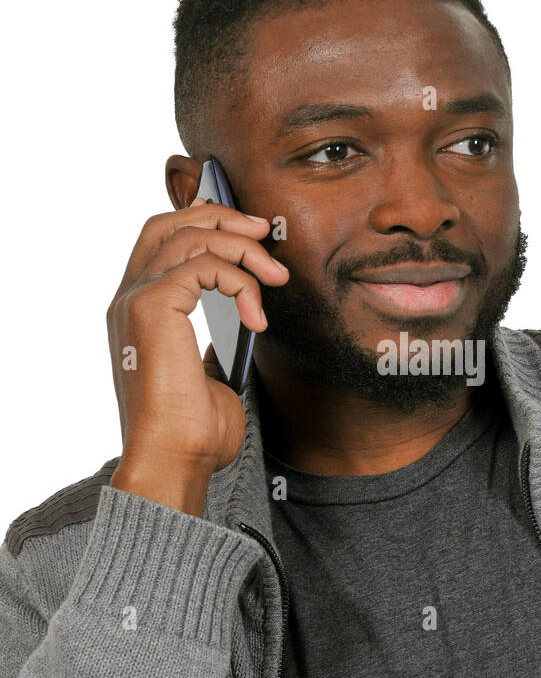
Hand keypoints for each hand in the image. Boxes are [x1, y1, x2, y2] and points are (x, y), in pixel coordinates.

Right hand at [106, 197, 288, 512]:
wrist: (173, 462)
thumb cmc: (191, 435)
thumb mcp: (210, 379)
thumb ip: (212, 347)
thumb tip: (236, 330)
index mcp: (137, 312)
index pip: (161, 241)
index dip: (205, 223)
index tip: (253, 234)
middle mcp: (128, 299)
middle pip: (169, 223)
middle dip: (221, 215)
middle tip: (265, 233)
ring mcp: (136, 300)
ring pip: (191, 236)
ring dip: (243, 249)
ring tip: (276, 279)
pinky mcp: (152, 307)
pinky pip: (204, 265)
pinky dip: (240, 282)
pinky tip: (256, 319)